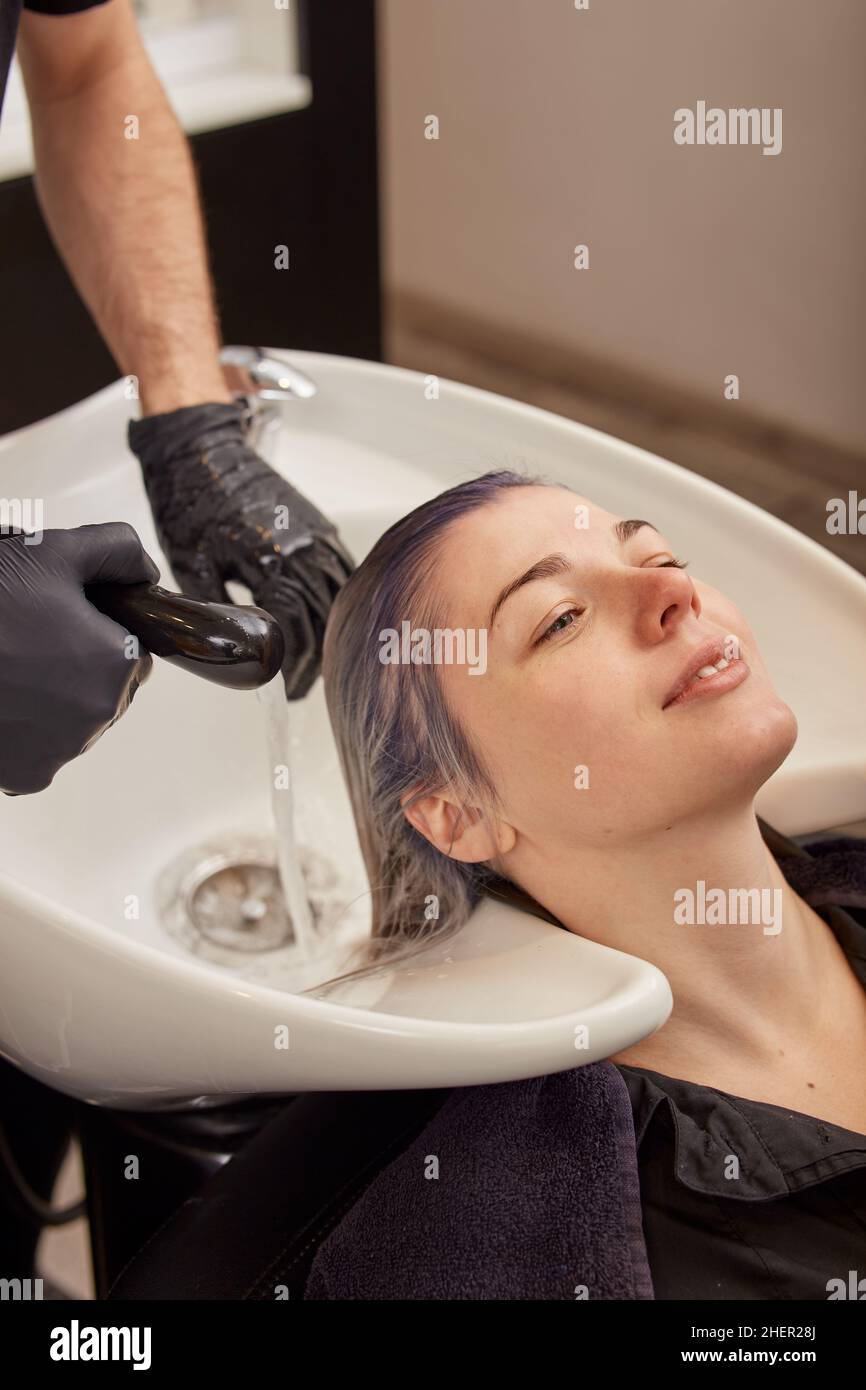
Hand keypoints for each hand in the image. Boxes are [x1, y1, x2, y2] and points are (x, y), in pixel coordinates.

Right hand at [0, 523, 157, 794]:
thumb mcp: (54, 550)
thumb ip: (117, 550)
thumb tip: (145, 575)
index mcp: (119, 662)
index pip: (133, 648)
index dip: (98, 629)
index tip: (61, 618)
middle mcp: (101, 715)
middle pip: (107, 687)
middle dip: (79, 665)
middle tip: (29, 638)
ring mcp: (63, 751)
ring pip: (75, 720)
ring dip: (52, 698)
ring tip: (9, 665)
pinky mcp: (26, 775)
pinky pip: (40, 751)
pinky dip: (24, 731)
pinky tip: (1, 699)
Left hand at [128, 402, 354, 699]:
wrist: (199, 449)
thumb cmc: (190, 499)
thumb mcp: (192, 565)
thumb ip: (214, 609)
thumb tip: (228, 645)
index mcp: (269, 563)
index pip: (295, 630)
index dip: (295, 667)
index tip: (288, 689)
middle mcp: (300, 550)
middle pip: (322, 619)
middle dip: (314, 658)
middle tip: (301, 686)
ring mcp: (313, 535)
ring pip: (337, 595)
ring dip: (331, 630)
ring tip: (317, 658)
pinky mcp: (315, 523)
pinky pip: (340, 567)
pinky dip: (341, 596)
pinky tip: (334, 614)